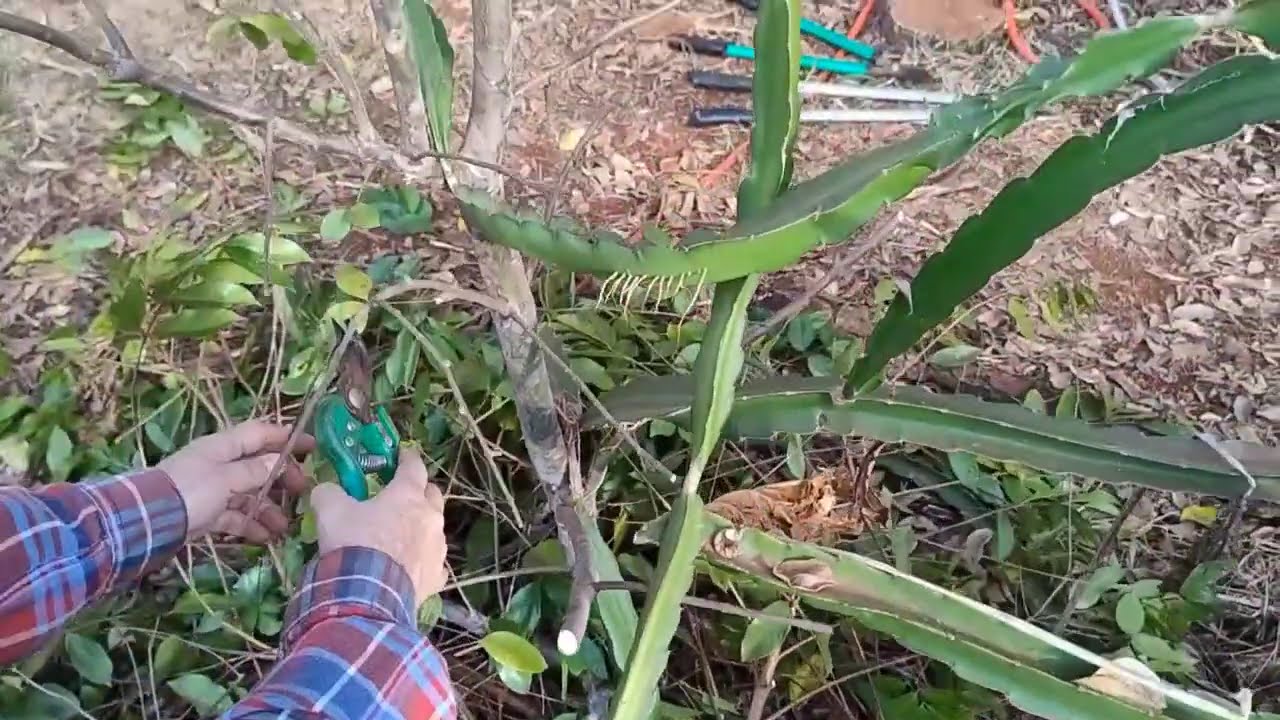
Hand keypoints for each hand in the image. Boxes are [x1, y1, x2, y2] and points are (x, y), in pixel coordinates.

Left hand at [158, 421, 312, 541]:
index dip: (286, 437)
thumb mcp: (226, 478)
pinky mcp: (205, 512)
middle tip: (304, 492)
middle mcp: (218, 464)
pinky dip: (249, 525)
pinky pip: (234, 515)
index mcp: (222, 446)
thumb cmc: (190, 491)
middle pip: (258, 466)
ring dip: (268, 508)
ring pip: (248, 494)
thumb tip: (280, 461)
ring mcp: (211, 489)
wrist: (148, 522)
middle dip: (282, 479)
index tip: (313, 447)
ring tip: (286, 526)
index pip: (260, 434)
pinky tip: (266, 538)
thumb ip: (255, 470)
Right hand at [309, 448, 446, 604]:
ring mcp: (437, 549)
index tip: (401, 453)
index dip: (407, 457)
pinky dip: (424, 560)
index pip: (414, 466)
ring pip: (435, 529)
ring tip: (403, 533)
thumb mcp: (331, 511)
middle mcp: (431, 518)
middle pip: (433, 495)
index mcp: (409, 495)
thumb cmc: (354, 543)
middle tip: (402, 493)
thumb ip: (329, 492)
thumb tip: (326, 489)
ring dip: (422, 526)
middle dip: (420, 491)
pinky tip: (411, 565)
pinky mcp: (436, 577)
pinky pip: (434, 563)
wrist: (367, 594)